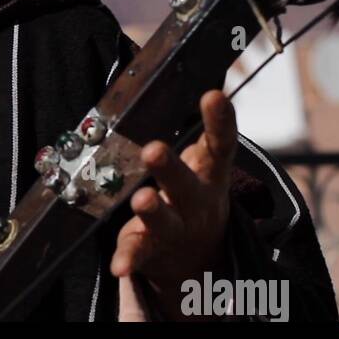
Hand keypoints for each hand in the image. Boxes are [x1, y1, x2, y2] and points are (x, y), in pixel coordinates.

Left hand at [110, 90, 236, 319]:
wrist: (199, 257)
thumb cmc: (192, 193)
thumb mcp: (203, 163)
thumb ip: (199, 130)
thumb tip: (178, 71)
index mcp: (209, 175)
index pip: (220, 145)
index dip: (220, 121)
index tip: (213, 95)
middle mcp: (196, 201)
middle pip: (186, 184)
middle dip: (170, 168)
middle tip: (154, 150)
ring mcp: (175, 228)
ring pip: (164, 220)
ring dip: (153, 211)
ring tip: (142, 201)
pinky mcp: (151, 249)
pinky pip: (139, 253)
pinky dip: (128, 259)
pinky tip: (118, 267)